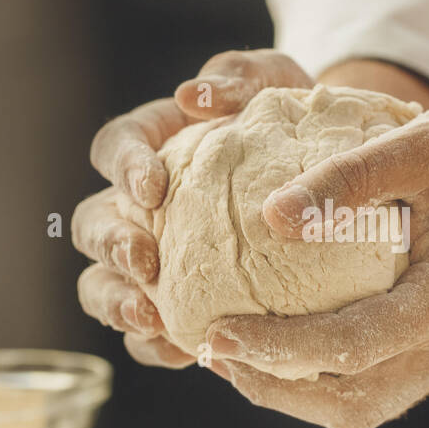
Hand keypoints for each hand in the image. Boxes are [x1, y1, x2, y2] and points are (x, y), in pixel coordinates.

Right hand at [73, 50, 312, 366]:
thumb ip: (241, 76)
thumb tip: (195, 95)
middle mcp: (139, 208)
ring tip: (149, 317)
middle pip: (91, 225)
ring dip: (115, 302)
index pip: (113, 148)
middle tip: (145, 260)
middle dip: (109, 244)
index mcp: (152, 147)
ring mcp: (154, 262)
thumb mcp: (278, 84)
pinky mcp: (179, 309)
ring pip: (101, 286)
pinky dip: (158, 345)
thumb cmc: (296, 123)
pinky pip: (147, 337)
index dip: (123, 167)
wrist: (336, 179)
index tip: (153, 187)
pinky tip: (189, 350)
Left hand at [204, 98, 428, 427]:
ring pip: (359, 408)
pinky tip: (273, 347)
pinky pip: (372, 390)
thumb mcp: (420, 142)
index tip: (216, 330)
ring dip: (289, 393)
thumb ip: (350, 177)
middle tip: (210, 350)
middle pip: (353, 400)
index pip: (355, 345)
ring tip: (229, 357)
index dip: (279, 348)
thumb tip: (269, 216)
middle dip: (272, 385)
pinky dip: (316, 381)